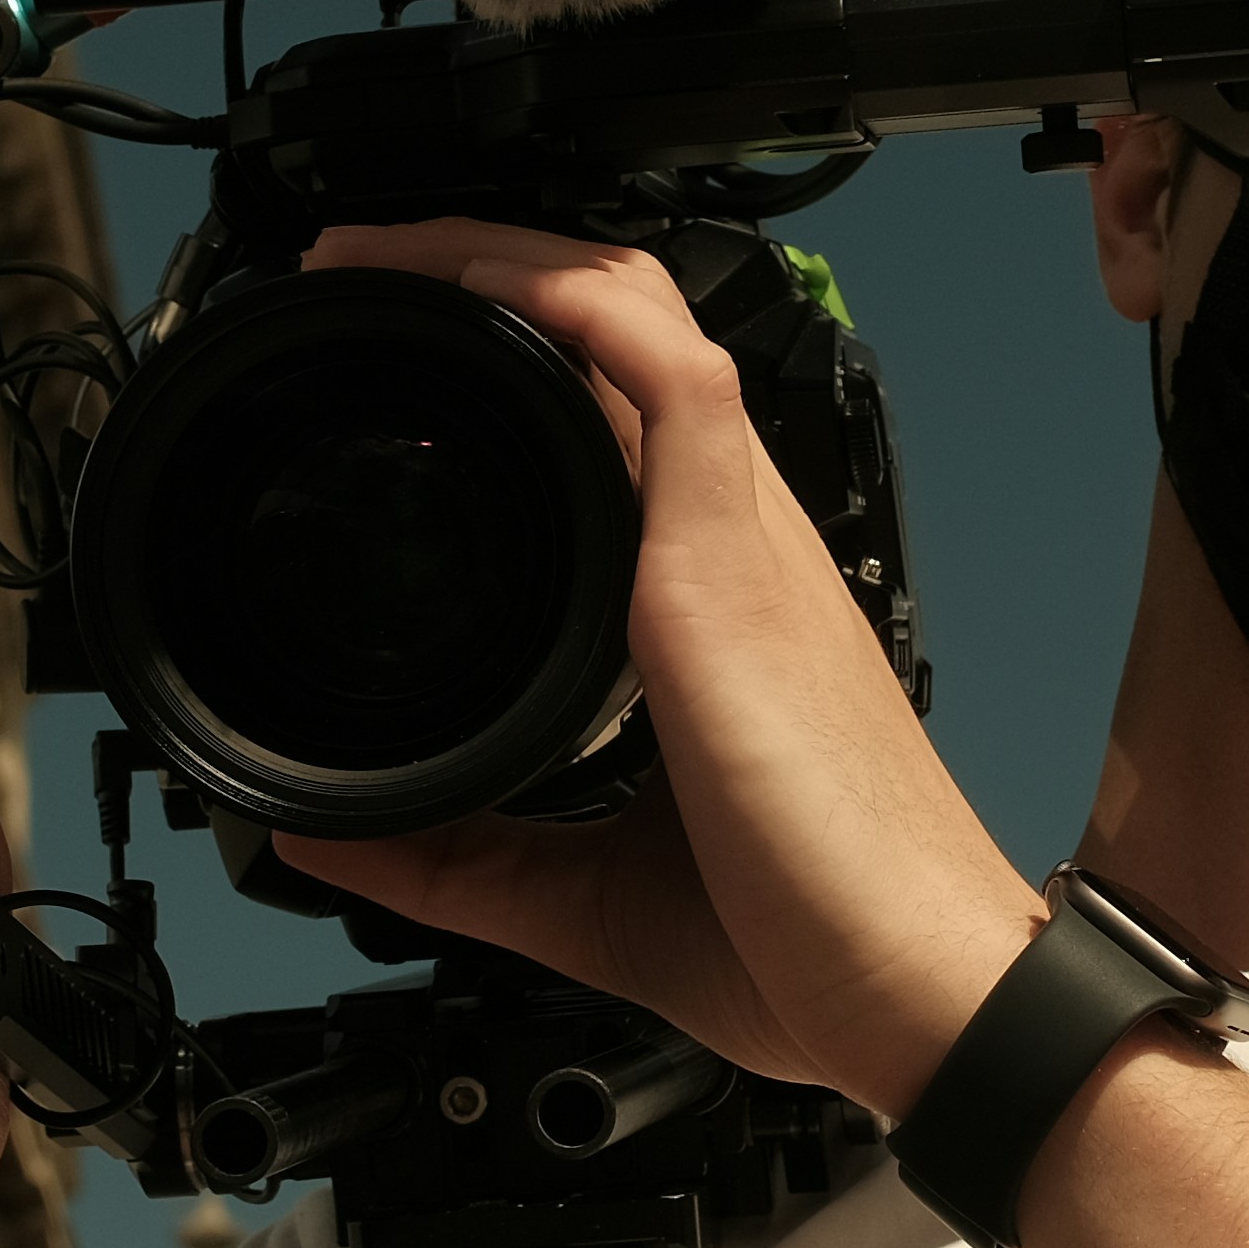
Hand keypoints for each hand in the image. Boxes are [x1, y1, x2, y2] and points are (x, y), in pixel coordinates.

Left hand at [265, 221, 1040, 1115]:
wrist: (916, 991)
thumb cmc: (808, 942)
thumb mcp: (585, 896)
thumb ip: (457, 861)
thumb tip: (331, 844)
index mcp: (713, 603)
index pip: (619, 416)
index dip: (520, 346)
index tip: (401, 351)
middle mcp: (736, 543)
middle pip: (625, 324)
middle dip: (489, 264)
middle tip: (366, 273)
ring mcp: (742, 539)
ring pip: (642, 316)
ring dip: (510, 257)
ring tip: (389, 256)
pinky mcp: (734, 559)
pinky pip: (672, 377)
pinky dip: (580, 310)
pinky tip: (493, 289)